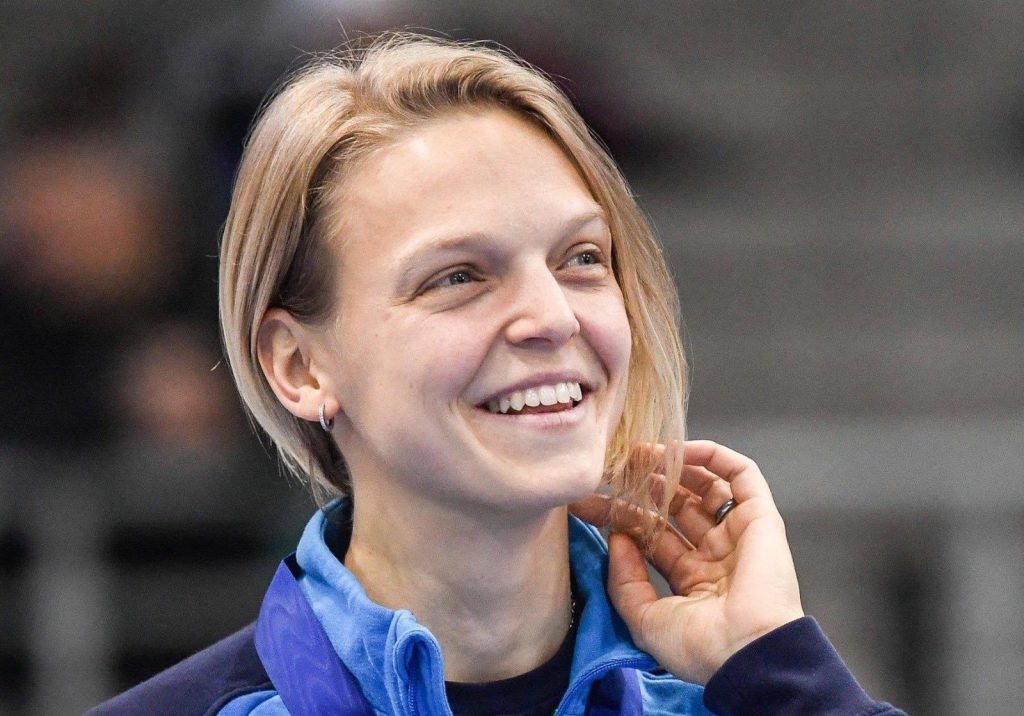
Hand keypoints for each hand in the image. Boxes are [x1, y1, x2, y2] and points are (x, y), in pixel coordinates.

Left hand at [570, 440, 804, 683]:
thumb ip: (624, 580)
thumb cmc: (700, 647)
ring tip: (641, 454)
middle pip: (675, 508)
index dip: (621, 516)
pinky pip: (741, 475)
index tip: (589, 501)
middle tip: (614, 467)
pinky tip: (679, 449)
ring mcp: (738, 535)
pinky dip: (714, 457)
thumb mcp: (645, 619)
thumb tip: (616, 538)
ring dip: (675, 467)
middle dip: (644, 485)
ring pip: (705, 487)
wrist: (748, 650)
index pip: (651, 537)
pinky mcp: (761, 517)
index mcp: (692, 581)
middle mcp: (715, 555)